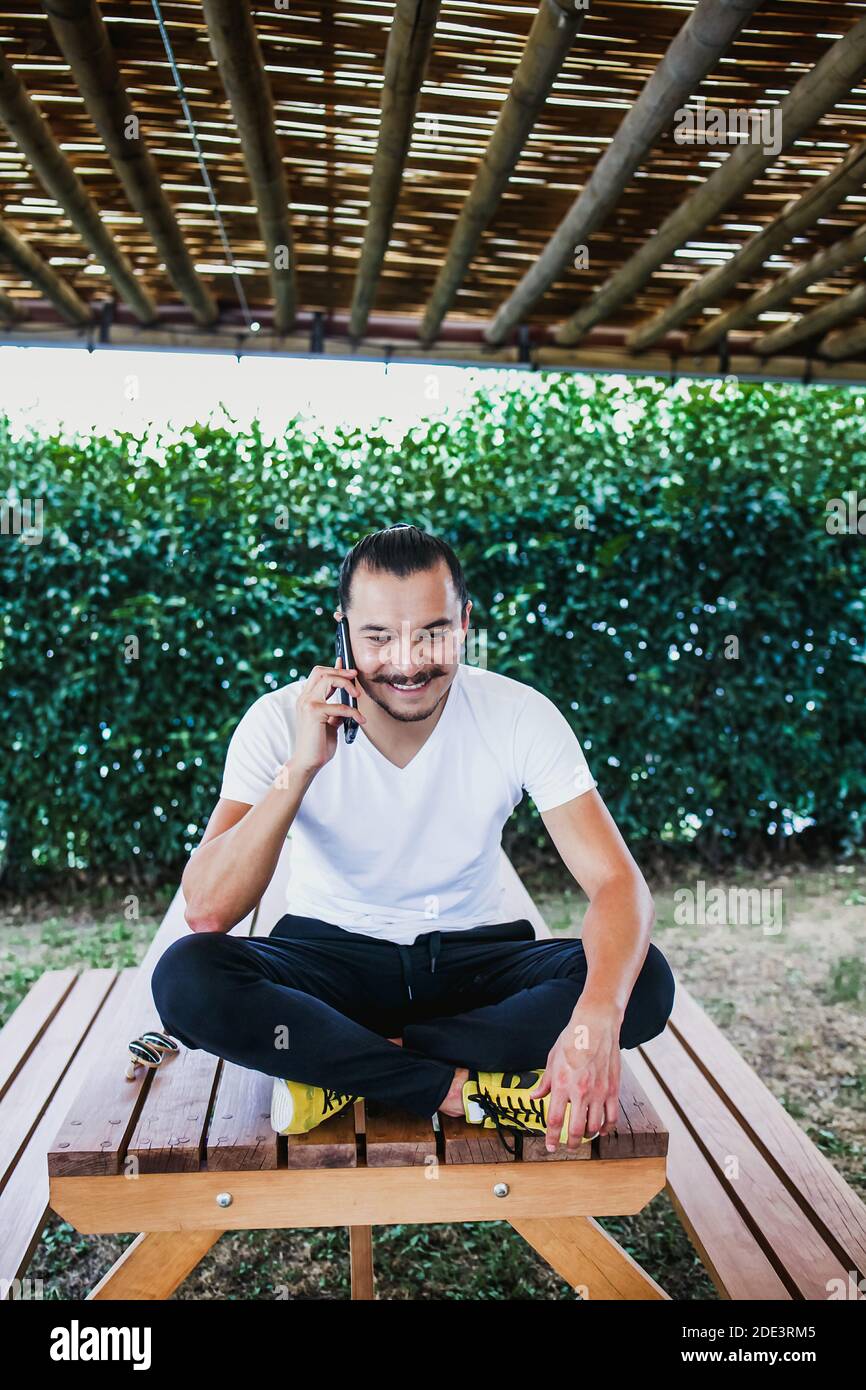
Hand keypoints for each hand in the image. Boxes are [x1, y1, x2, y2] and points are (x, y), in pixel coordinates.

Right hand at [292, 658, 366, 775]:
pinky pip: (339, 706)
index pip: (318, 675)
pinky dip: (353, 712)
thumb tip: (348, 698)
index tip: (349, 668)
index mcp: (306, 699)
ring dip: (346, 684)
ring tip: (357, 694)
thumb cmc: (318, 744)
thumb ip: (336, 710)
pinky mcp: (314, 713)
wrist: (308, 762)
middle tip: (355, 677)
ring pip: (327, 679)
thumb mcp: (329, 723)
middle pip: (321, 672)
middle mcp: (304, 699)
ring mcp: (307, 704)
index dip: (334, 669)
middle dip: (341, 671)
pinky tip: (360, 720)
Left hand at [530, 1000, 621, 1151]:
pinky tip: (602, 1129)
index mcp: (562, 1084)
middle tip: (569, 1147)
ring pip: (595, 1126)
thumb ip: (545, 1083)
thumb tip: (535, 1097)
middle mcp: (580, 1092)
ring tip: (584, 1136)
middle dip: (572, 1144)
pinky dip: (607, 1127)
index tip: (550, 1147)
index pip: (554, 1120)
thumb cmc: (572, 1039)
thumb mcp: (552, 1059)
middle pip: (576, 1130)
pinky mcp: (613, 1089)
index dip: (551, 1138)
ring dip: (588, 1136)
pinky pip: (612, 1116)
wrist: (596, 1025)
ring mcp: (599, 1092)